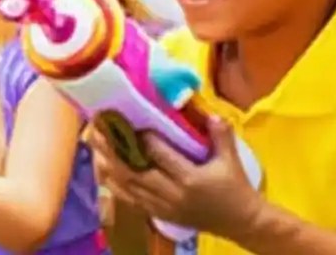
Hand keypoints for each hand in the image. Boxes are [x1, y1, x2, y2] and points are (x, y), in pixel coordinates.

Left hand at [88, 116, 261, 239]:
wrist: (241, 223)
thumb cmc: (236, 188)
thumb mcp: (232, 160)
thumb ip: (221, 136)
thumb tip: (211, 113)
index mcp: (190, 179)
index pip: (159, 155)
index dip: (142, 137)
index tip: (128, 118)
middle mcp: (172, 194)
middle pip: (134, 170)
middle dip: (113, 149)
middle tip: (98, 128)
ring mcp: (163, 206)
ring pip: (127, 185)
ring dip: (108, 164)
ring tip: (93, 143)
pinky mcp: (159, 214)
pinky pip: (130, 199)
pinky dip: (114, 184)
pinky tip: (102, 169)